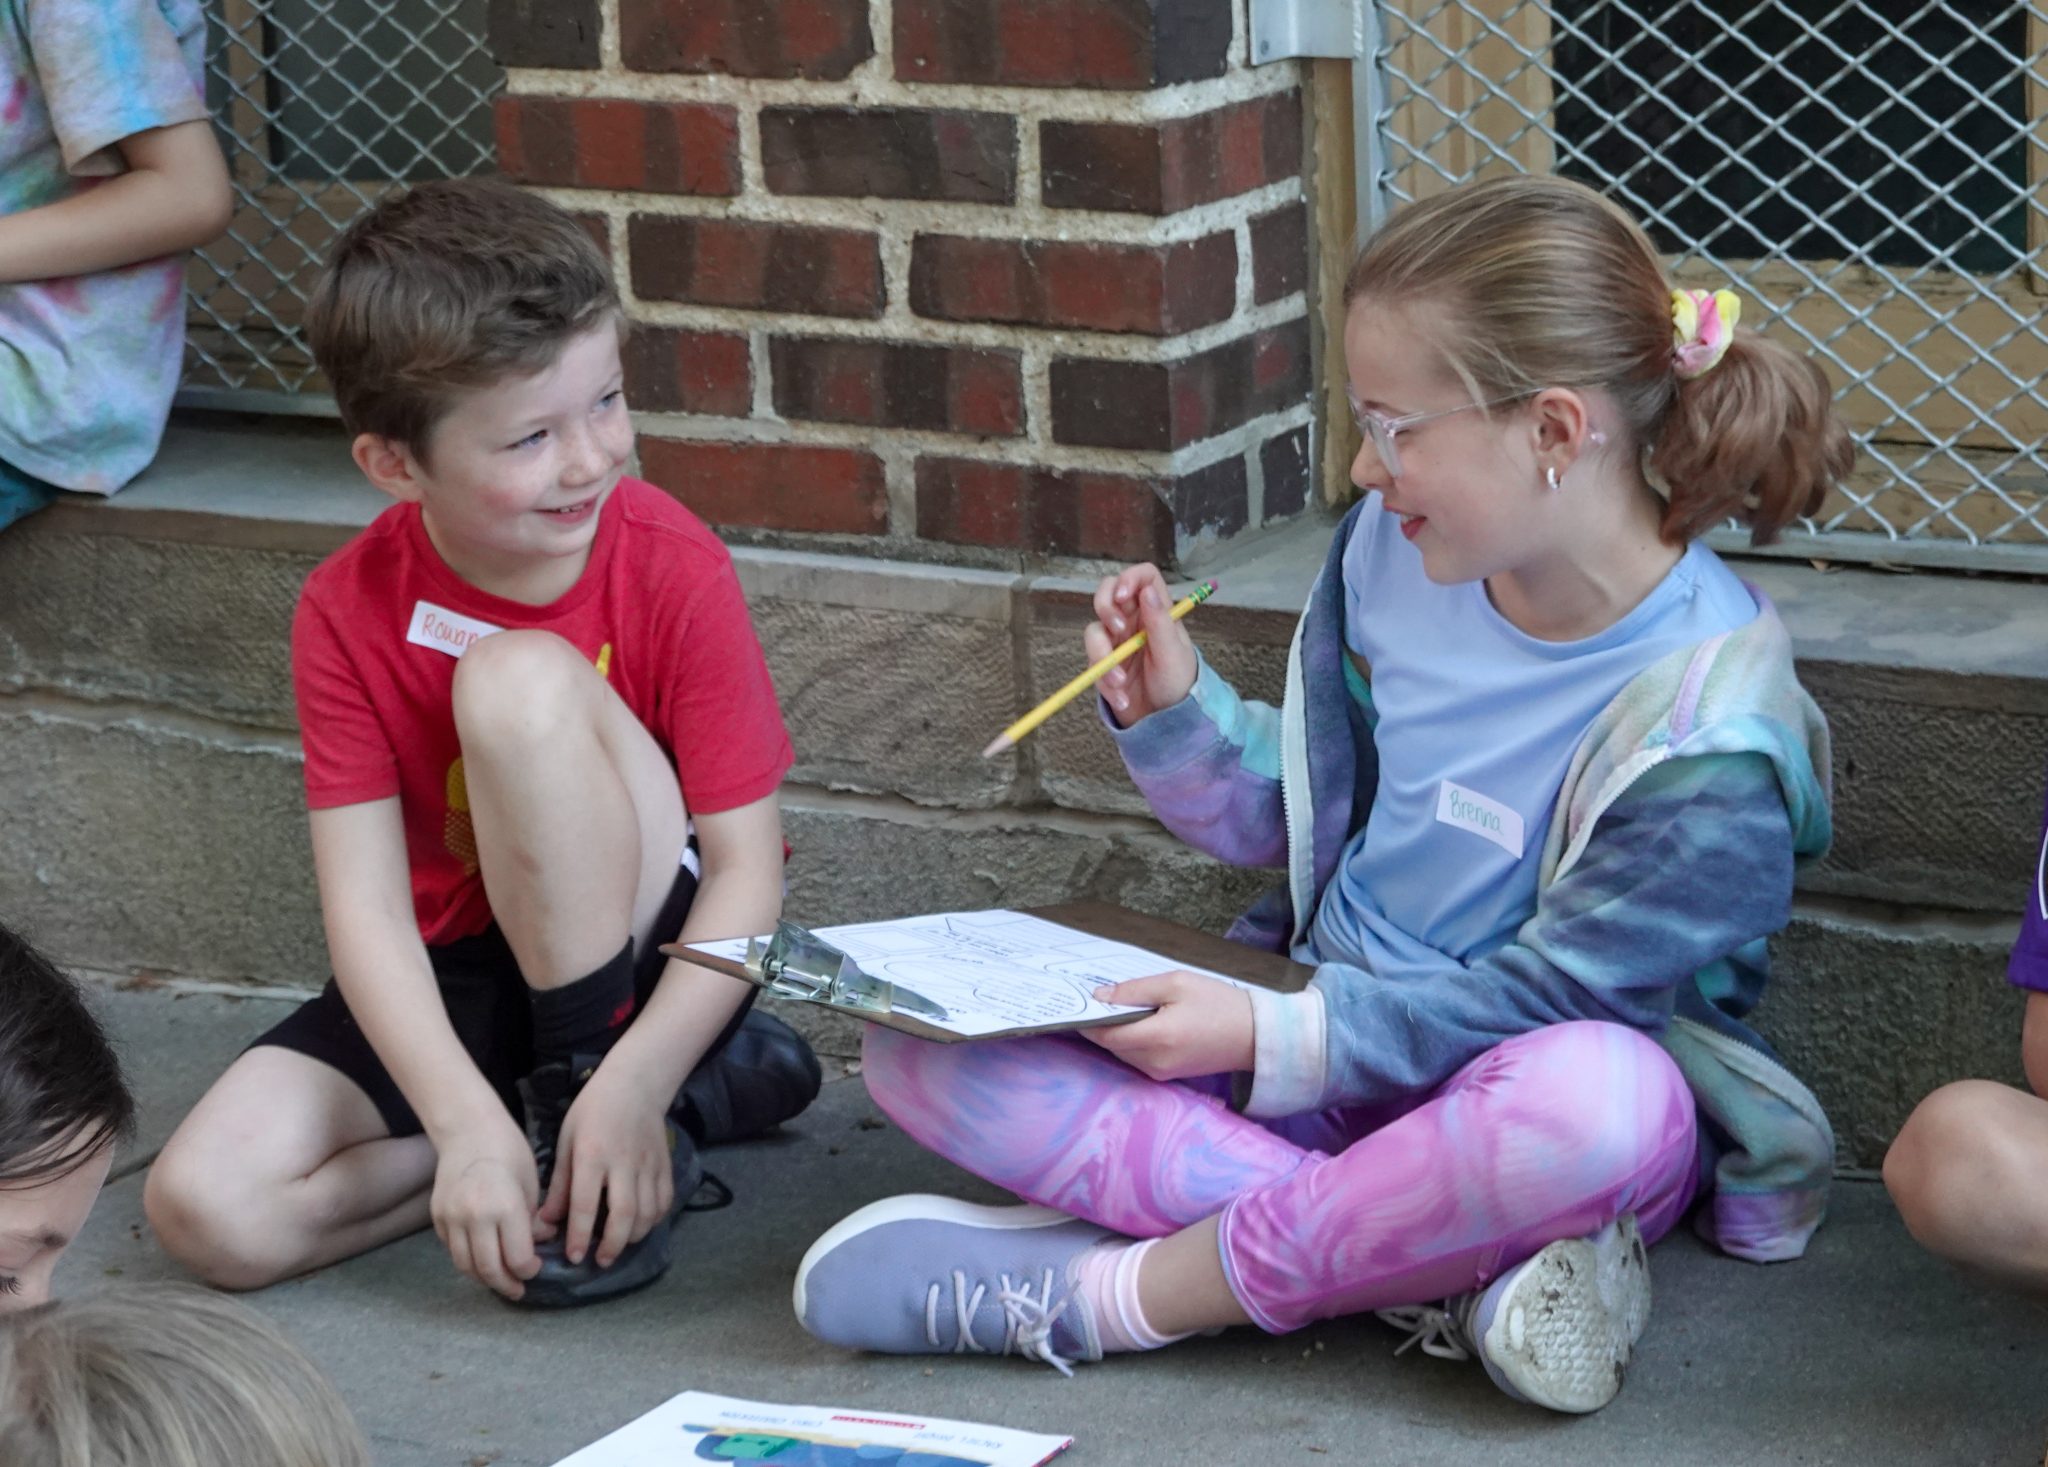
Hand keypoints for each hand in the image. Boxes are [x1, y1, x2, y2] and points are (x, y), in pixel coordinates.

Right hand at [431, 1113, 542, 1299]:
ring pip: (465, 1265)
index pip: (517, 1258)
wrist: (467, 1129)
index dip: (528, 1270)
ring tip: (499, 1279)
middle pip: (489, 1269)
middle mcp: (475, 1217)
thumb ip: (532, 1220)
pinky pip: (452, 1250)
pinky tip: (481, 1258)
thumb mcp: (530, 1184)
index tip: (536, 1268)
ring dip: (484, 1278)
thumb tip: (539, 1245)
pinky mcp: (436, 1217)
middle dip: (506, 1284)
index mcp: (505, 1207)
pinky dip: (467, 1260)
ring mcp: (451, 1218)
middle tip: (518, 1288)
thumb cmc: (508, 1150)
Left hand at [536, 1061, 675, 1269]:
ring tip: (618, 1246)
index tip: (574, 1257)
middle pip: (624, 1215)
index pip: (585, 1205)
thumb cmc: (592, 1110)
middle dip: (612, 1245)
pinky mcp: (665, 1165)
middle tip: (600, 1261)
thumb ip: (561, 1183)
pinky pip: (664, 1201)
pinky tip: (640, 1225)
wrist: (635, 1084)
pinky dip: (654, 1220)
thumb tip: (547, 1221)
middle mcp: (623, 1163)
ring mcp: (649, 1165)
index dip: (579, 1236)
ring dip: (633, 1236)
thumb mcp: (567, 1140)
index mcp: (592, 1156)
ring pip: (647, 1213)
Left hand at [1084, 970, 1254, 1081]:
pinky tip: (1140, 1023)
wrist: (1256, 1035)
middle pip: (1112, 1046)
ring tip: (1121, 1008)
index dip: (1087, 1020)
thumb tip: (1100, 996)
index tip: (1077, 1002)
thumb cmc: (1218, 1003)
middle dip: (1101, 1025)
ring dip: (1117, 1034)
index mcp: (1156, 1038)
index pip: (1106, 1035)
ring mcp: (1162, 1073)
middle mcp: (1154, 1062)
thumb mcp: (1176, 984)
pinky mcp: (1169, 1075)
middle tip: (1097, 999)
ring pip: (1123, 1053)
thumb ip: (1134, 991)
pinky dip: (1132, 1042)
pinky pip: (1138, 1058)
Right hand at [1087, 564, 1198, 727]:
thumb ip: (1160, 622)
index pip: (1143, 577)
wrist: (1167, 721)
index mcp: (1157, 611)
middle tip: (1116, 630)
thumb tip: (1148, 590)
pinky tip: (1122, 698)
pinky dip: (1103, 681)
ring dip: (1103, 657)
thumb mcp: (1173, 654)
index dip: (1130, 578)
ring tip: (1120, 683)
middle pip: (1108, 593)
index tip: (1123, 596)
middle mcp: (1134, 620)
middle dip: (1105, 607)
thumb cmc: (1179, 683)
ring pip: (1094, 631)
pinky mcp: (1104, 663)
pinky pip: (1092, 664)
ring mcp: (1116, 641)